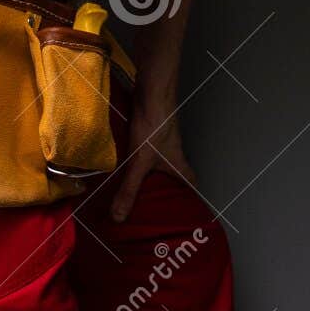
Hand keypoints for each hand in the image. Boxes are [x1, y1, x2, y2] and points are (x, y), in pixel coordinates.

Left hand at [108, 100, 196, 222]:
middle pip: (173, 173)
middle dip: (164, 187)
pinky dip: (136, 157)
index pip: (191, 182)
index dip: (190, 195)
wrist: (151, 92)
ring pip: (157, 161)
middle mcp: (172, 151)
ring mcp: (161, 139)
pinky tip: (121, 162)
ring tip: (133, 186)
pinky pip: (144, 149)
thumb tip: (118, 218)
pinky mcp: (148, 129)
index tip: (184, 207)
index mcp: (178, 162)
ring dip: (148, 172)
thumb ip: (129, 189)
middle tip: (151, 203)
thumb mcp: (139, 162)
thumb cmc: (154, 127)